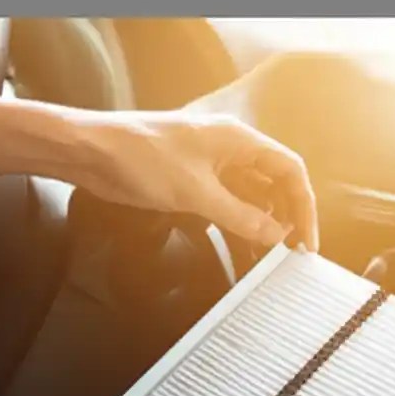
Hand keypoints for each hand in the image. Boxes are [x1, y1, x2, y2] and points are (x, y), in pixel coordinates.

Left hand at [76, 110, 317, 249]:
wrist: (89, 151)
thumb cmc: (142, 160)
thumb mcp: (197, 193)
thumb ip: (241, 217)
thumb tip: (278, 236)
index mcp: (239, 140)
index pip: (290, 170)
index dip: (304, 206)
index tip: (305, 240)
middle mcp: (231, 148)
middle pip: (276, 183)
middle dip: (287, 216)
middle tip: (291, 253)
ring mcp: (212, 163)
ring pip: (253, 194)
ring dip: (264, 223)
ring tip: (269, 255)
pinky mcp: (194, 179)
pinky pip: (229, 201)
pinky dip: (240, 222)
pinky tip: (243, 244)